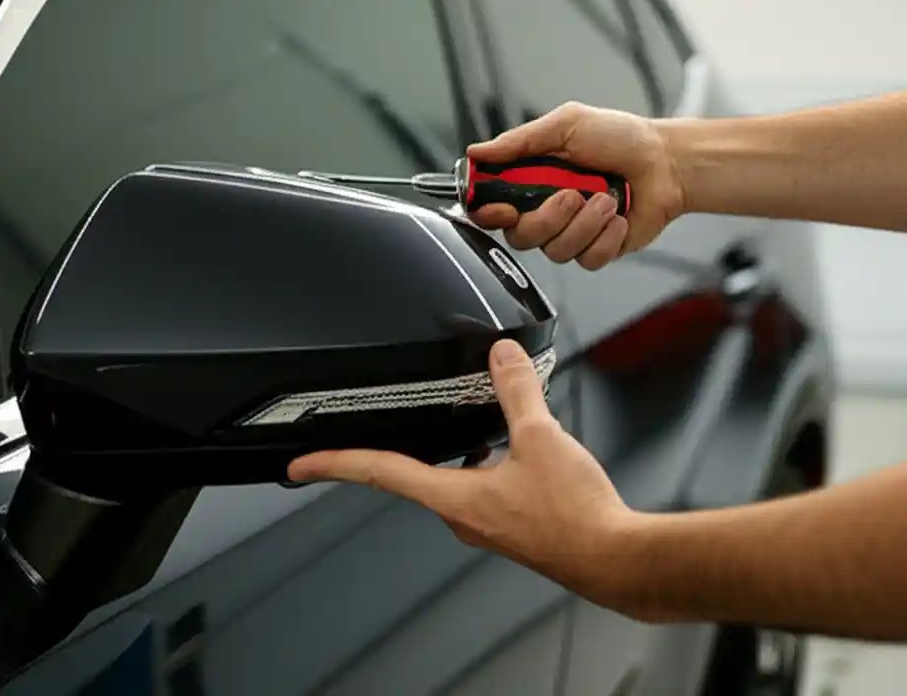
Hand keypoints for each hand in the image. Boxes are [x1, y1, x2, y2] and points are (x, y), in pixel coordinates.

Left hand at [287, 340, 637, 601]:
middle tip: (375, 427)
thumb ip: (516, 392)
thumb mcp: (541, 438)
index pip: (378, 471)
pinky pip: (480, 486)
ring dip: (449, 453)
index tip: (299, 466)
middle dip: (397, 447)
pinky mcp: (510, 524)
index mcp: (452, 496)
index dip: (334, 463)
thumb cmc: (576, 516)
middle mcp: (461, 515)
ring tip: (459, 424)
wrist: (615, 557)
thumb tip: (503, 356)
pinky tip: (506, 450)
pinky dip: (481, 464)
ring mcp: (485, 523)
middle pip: (411, 474)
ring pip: (451, 478)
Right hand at [466, 102, 687, 269]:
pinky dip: (605, 238)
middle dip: (547, 218)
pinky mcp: (596, 250)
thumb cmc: (621, 138)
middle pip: (520, 237)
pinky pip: (587, 260)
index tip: (503, 209)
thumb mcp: (567, 125)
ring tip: (607, 198)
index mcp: (530, 181)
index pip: (491, 209)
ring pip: (555, 251)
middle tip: (572, 194)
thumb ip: (519, 141)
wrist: (667, 161)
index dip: (489, 214)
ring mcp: (570, 233)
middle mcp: (545, 211)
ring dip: (584, 224)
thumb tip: (476, 152)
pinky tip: (618, 218)